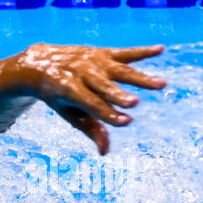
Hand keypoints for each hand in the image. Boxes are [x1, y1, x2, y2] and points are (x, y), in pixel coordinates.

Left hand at [16, 43, 166, 153]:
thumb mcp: (68, 113)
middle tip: (135, 104)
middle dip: (119, 95)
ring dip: (141, 77)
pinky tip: (161, 49)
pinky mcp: (103, 52)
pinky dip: (143, 51)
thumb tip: (104, 152)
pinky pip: (126, 52)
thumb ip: (90, 129)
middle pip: (104, 86)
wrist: (39, 62)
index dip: (107, 113)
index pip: (91, 104)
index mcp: (68, 89)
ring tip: (162, 84)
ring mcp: (93, 60)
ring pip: (120, 70)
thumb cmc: (57, 95)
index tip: (126, 122)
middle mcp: (81, 72)